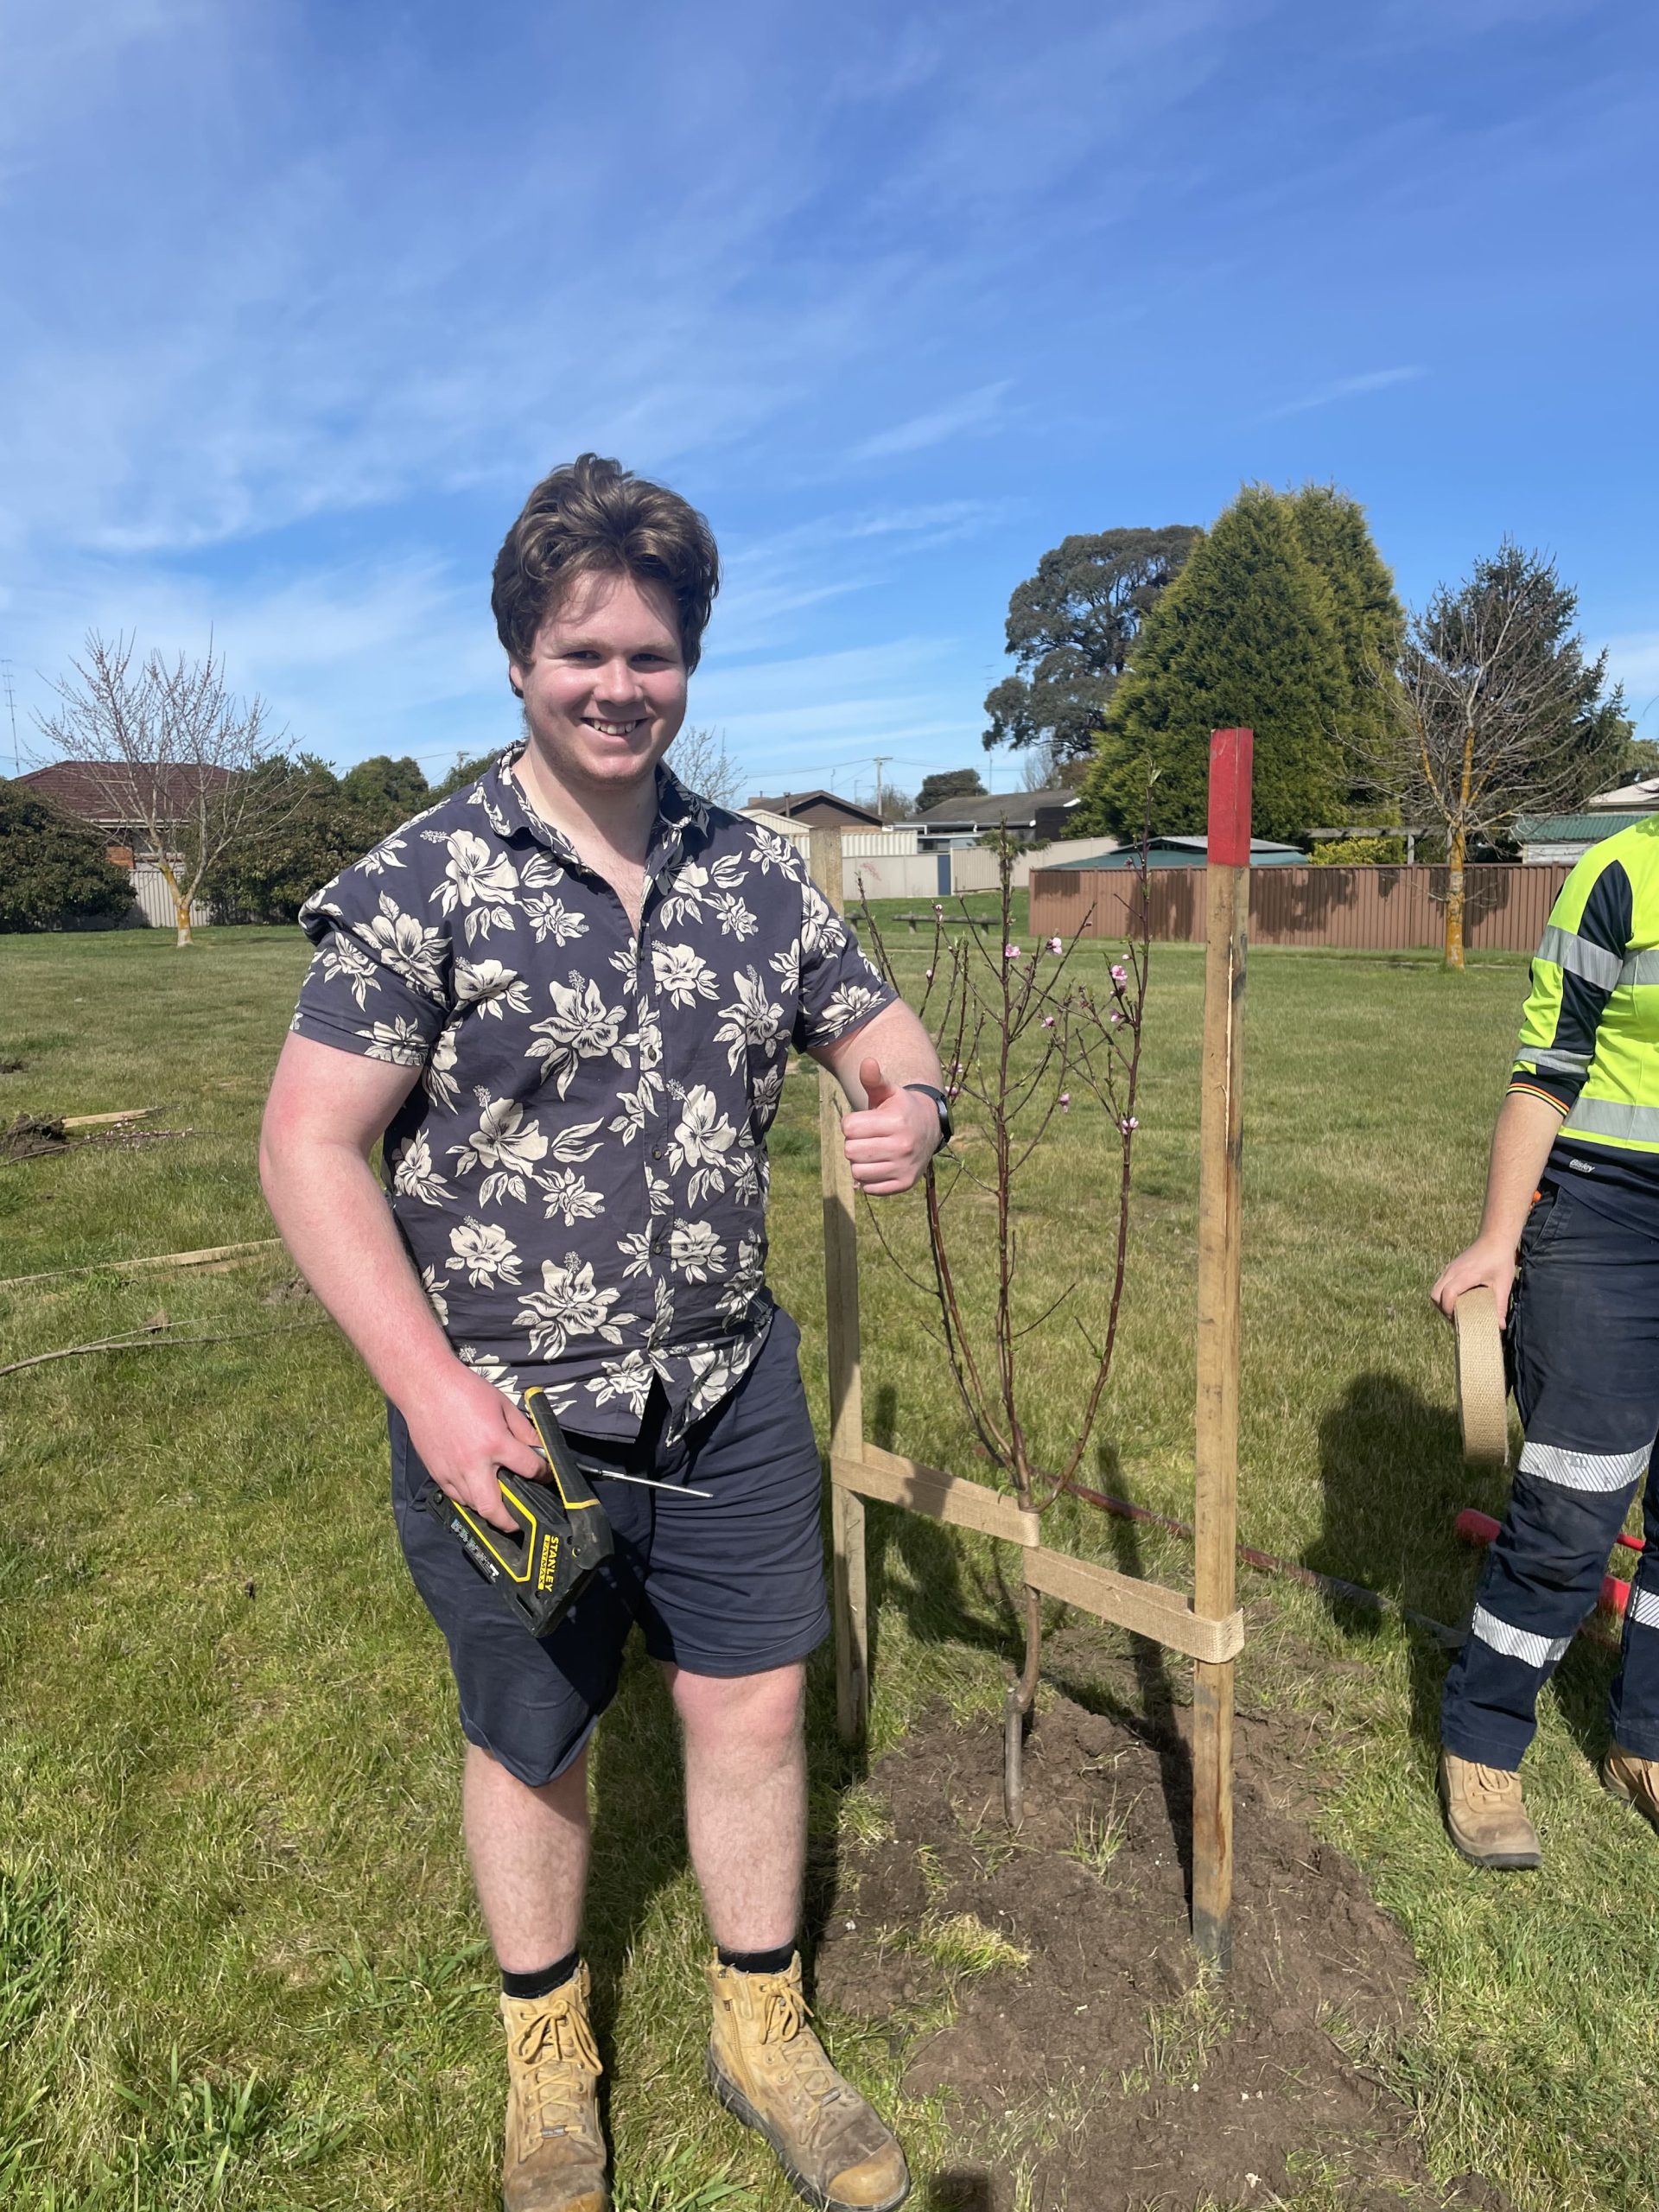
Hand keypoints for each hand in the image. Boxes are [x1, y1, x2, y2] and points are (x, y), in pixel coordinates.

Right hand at [401, 1360, 546, 1531]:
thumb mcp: (503, 1404)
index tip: (546, 1476)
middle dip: (510, 1522)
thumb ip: (523, 1428)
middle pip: (494, 1509)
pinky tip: (477, 1491)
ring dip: (489, 1509)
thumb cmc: (466, 1390)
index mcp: (495, 1442)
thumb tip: (538, 1448)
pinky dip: (469, 1499)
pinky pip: (455, 1497)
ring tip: (500, 1505)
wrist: (425, 1386)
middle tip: (520, 1521)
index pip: (529, 1468)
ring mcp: (452, 1471)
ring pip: (473, 1506)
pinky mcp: (436, 1473)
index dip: (543, 1474)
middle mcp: (474, 1463)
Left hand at [841, 1057, 940, 1195]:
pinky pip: (869, 1188)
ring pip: (857, 1172)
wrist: (929, 1129)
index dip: (851, 1124)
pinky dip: (869, 1179)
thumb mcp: (888, 1092)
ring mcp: (904, 1167)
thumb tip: (867, 1062)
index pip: (848, 1127)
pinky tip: (880, 1166)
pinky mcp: (904, 1184)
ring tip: (873, 1152)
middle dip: (854, 1144)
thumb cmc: (899, 1109)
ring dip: (860, 1163)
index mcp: (896, 1121)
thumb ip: (873, 1079)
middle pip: (850, 1151)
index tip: (864, 1122)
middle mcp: (903, 1145)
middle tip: (869, 1138)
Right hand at [1431, 1236, 1518, 1325]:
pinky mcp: (1451, 1267)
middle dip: (1442, 1309)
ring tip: (1457, 1309)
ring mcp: (1449, 1268)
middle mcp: (1452, 1271)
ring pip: (1435, 1289)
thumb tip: (1500, 1326)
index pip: (1446, 1295)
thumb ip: (1500, 1306)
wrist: (1495, 1238)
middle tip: (1457, 1317)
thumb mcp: (1503, 1284)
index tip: (1459, 1320)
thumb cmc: (1500, 1260)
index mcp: (1464, 1275)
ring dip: (1442, 1301)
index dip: (1448, 1310)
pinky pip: (1440, 1283)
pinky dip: (1444, 1294)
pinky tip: (1459, 1298)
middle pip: (1435, 1294)